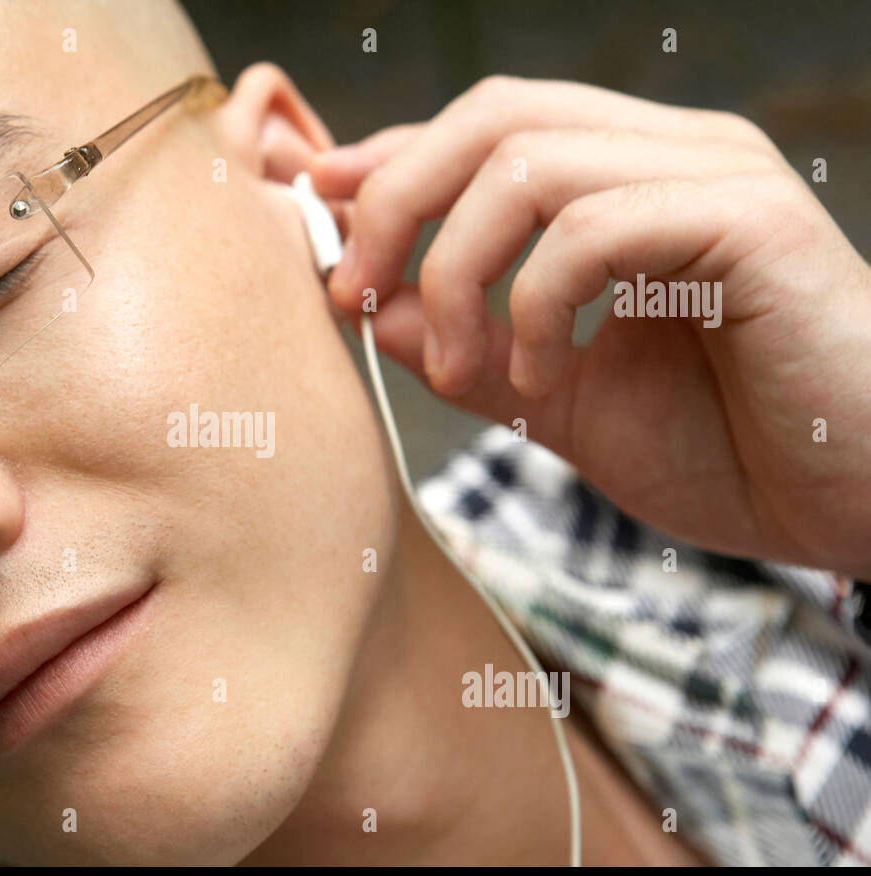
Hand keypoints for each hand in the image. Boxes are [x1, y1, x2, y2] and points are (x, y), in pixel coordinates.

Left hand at [312, 76, 870, 579]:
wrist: (851, 507)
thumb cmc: (724, 451)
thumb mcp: (554, 398)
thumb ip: (464, 347)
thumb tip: (371, 303)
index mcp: (626, 181)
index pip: (482, 129)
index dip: (388, 159)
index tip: (313, 205)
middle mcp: (670, 155)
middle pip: (491, 114)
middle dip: (396, 201)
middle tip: (353, 292)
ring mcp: (714, 177)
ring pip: (529, 161)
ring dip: (458, 269)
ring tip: (464, 370)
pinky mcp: (751, 222)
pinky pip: (595, 225)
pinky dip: (536, 303)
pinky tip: (539, 376)